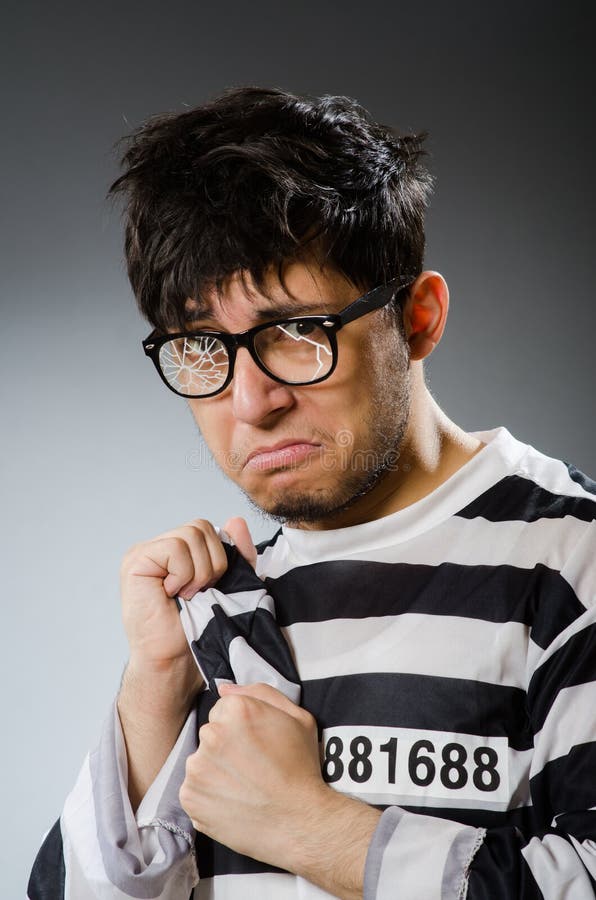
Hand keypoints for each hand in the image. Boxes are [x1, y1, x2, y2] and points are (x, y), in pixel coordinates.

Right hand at [120, 515, 256, 679]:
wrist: (175, 660)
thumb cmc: (199, 629)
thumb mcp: (228, 585)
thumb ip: (236, 553)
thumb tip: (237, 520)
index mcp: (177, 550)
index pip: (207, 529)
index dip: (220, 556)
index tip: (212, 587)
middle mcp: (158, 547)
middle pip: (201, 527)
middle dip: (212, 563)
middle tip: (199, 593)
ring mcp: (144, 552)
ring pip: (190, 535)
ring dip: (198, 572)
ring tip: (186, 595)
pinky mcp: (135, 561)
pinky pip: (174, 547)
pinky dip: (183, 574)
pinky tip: (172, 594)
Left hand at [179, 682, 325, 867]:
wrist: (299, 822)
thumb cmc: (301, 769)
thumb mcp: (298, 718)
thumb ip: (261, 693)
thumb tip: (225, 689)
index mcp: (236, 709)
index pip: (224, 709)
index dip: (241, 727)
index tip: (256, 744)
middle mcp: (211, 734)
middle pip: (211, 733)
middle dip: (227, 747)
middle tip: (252, 767)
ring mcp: (197, 767)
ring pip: (201, 761)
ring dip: (216, 771)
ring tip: (244, 787)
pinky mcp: (190, 797)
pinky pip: (194, 789)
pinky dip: (209, 795)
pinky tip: (233, 801)